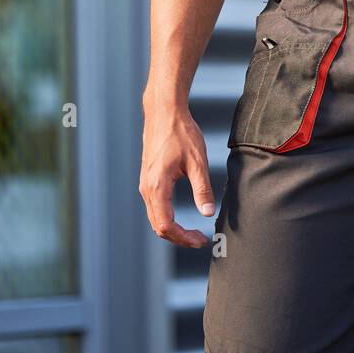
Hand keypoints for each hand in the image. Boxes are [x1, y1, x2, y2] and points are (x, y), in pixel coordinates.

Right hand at [139, 100, 214, 246]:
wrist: (164, 112)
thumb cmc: (181, 133)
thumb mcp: (197, 161)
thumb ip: (202, 189)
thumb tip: (208, 213)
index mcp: (157, 186)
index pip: (165, 225)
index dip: (183, 237)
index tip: (201, 239)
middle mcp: (147, 188)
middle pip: (158, 226)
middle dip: (179, 237)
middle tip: (200, 240)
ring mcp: (145, 184)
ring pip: (155, 218)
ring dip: (173, 229)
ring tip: (194, 232)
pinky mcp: (148, 179)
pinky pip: (155, 207)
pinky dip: (167, 218)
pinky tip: (183, 218)